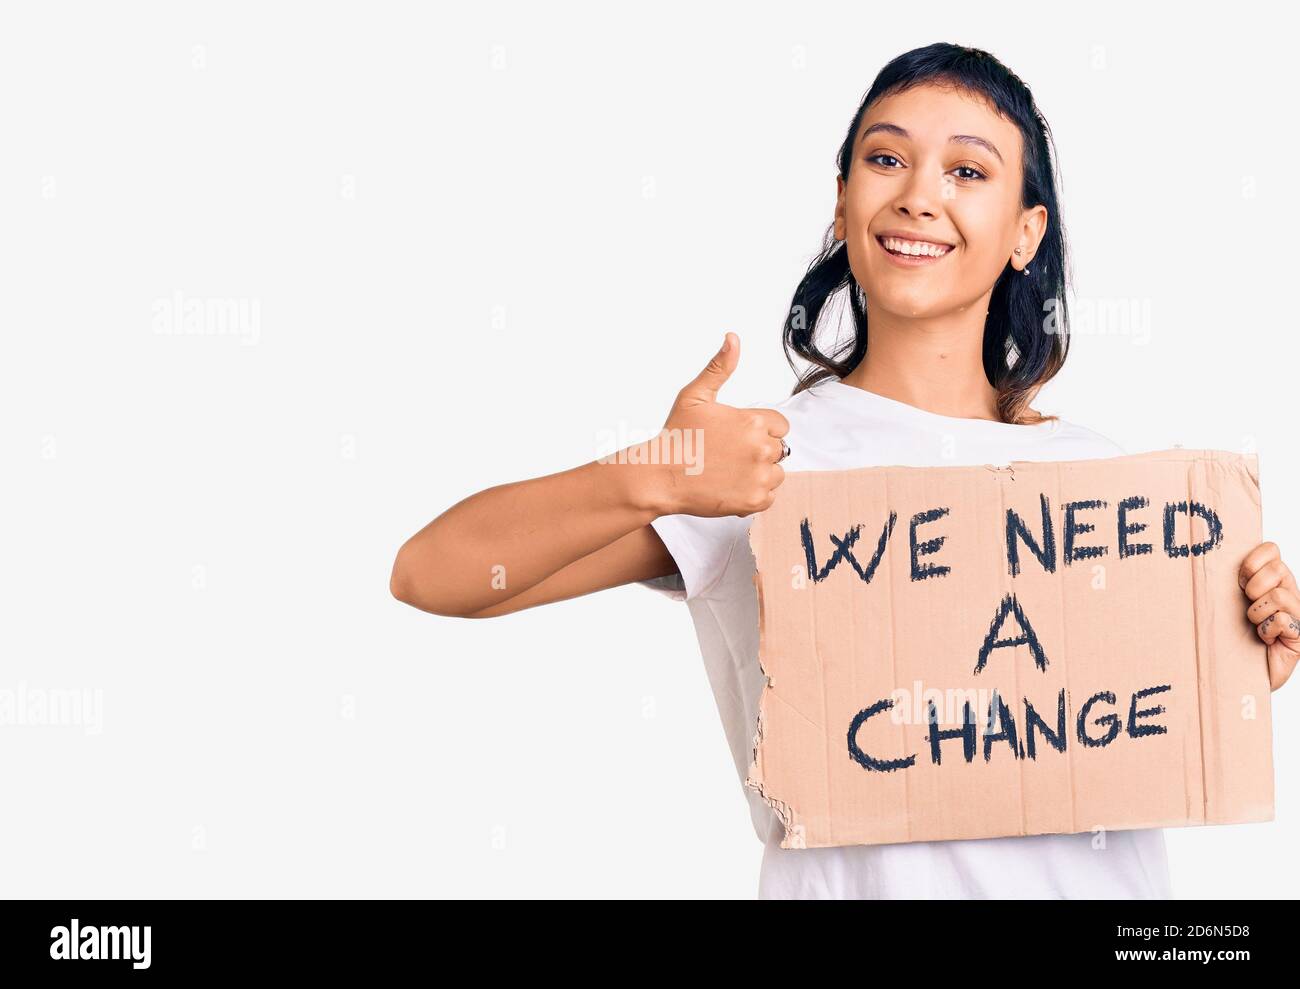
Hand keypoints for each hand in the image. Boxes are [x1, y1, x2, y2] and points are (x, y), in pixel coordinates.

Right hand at [651, 332, 789, 517]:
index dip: (760, 430)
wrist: (660, 476)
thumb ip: (719, 367)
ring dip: (758, 474)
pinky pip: (768, 497)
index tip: (737, 437)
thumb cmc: (676, 435)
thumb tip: (733, 338)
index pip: (780, 425)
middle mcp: (762, 449)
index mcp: (753, 422)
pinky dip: (753, 495)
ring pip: (776, 474)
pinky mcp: (754, 501)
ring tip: (728, 472)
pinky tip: (730, 487)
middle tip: (728, 456)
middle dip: (758, 452)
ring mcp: (759, 477)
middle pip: (778, 450)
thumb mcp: (695, 395)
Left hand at [1239, 541, 1299, 690]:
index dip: (1252, 561)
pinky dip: (1267, 631)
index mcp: (1271, 580)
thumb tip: (1204, 554)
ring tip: (1255, 627)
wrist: (1238, 675)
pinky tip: (1265, 641)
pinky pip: (1282, 620)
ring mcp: (1298, 614)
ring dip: (1258, 613)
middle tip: (1247, 605)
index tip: (1239, 581)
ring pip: (1279, 595)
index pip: (1271, 549)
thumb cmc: (1229, 637)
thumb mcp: (1225, 603)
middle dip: (1254, 587)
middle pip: (1278, 569)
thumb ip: (1225, 581)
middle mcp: (1289, 593)